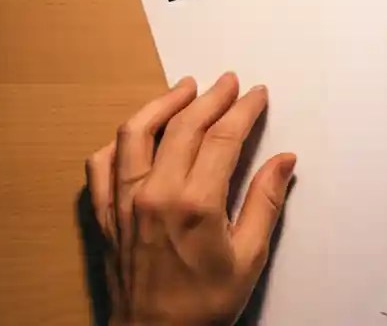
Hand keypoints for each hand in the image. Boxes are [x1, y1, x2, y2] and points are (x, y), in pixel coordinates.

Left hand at [85, 72, 296, 325]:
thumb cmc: (204, 304)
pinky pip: (102, 165)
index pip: (223, 137)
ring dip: (163, 104)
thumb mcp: (249, 257)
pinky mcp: (107, 214)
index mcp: (195, 203)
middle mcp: (155, 194)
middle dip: (210, 98)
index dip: (243, 110)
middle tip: (228, 82)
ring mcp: (125, 201)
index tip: (256, 94)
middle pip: (183, 126)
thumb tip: (284, 160)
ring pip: (136, 133)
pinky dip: (119, 142)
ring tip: (184, 88)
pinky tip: (136, 132)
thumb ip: (265, 202)